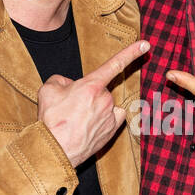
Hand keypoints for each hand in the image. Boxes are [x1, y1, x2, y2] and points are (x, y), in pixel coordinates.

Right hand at [39, 40, 149, 166]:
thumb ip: (61, 80)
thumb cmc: (51, 121)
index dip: (131, 52)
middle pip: (99, 90)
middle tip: (70, 108)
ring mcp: (111, 115)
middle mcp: (105, 99)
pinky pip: (111, 117)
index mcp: (91, 85)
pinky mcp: (112, 129)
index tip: (145, 45)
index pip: (115, 64)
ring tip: (76, 120)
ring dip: (94, 108)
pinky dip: (103, 119)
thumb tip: (69, 84)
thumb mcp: (48, 90)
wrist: (56, 150)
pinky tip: (89, 126)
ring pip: (105, 104)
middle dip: (87, 94)